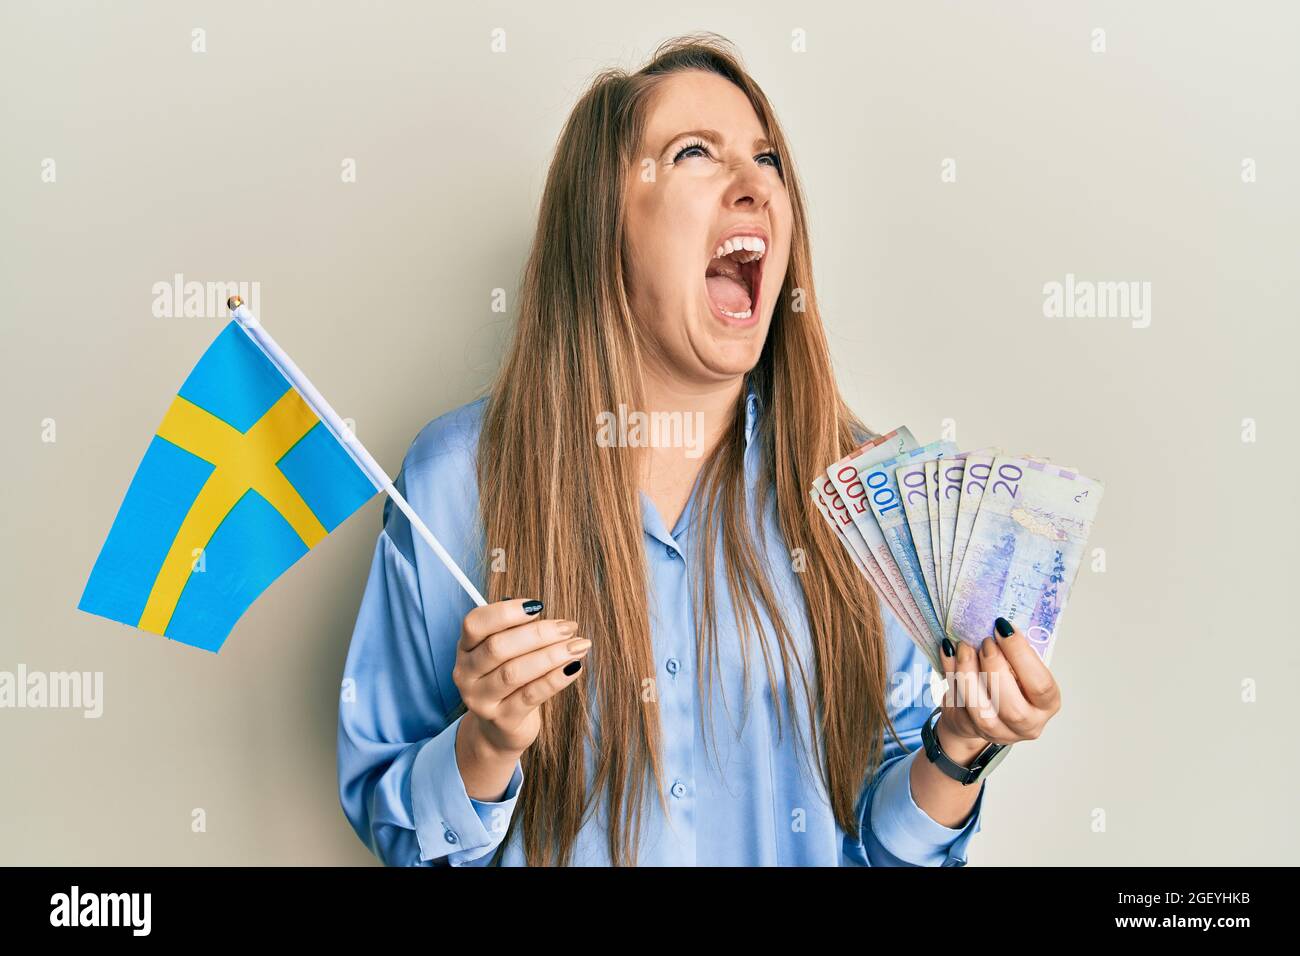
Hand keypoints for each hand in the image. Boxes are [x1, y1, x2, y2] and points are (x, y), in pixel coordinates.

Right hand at [452, 598, 590, 758]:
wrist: (500, 727)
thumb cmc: (507, 678)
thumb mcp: (505, 653)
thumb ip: (519, 633)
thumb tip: (556, 623)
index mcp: (465, 648)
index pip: (475, 623)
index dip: (505, 612)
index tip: (538, 606)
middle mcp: (466, 673)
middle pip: (497, 647)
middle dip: (538, 633)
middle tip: (568, 627)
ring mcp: (481, 700)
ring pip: (514, 672)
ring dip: (551, 655)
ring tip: (578, 646)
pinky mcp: (503, 720)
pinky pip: (531, 695)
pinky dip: (555, 679)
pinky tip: (574, 667)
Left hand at [938, 617, 1061, 753]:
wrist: (979, 709)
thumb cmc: (1005, 683)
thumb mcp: (1018, 668)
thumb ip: (1012, 654)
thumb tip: (996, 625)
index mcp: (1046, 704)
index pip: (1040, 685)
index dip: (1020, 655)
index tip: (1003, 628)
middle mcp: (1027, 724)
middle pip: (1013, 707)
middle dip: (994, 668)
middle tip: (984, 642)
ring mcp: (998, 732)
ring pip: (982, 711)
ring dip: (969, 673)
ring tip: (963, 646)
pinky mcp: (970, 729)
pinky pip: (957, 704)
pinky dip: (950, 674)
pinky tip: (947, 652)